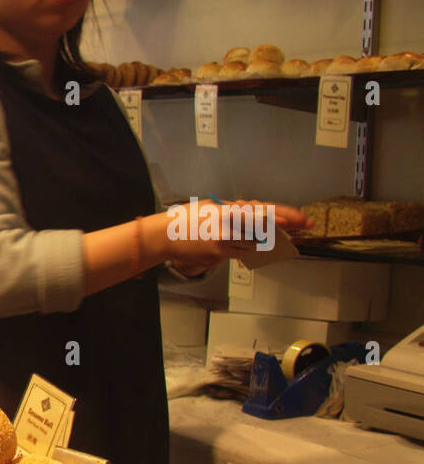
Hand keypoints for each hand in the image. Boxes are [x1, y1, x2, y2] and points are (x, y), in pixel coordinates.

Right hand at [154, 200, 310, 273]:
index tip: (300, 219)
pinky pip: (239, 253)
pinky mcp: (217, 258)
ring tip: (273, 236)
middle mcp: (227, 230)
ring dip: (265, 241)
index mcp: (226, 213)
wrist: (162, 237)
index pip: (262, 214)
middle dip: (282, 230)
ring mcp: (222, 247)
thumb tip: (260, 214)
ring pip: (254, 245)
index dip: (284, 216)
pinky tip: (241, 243)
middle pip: (263, 232)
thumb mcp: (213, 206)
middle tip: (299, 227)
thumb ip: (236, 210)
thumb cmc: (185, 218)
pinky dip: (245, 248)